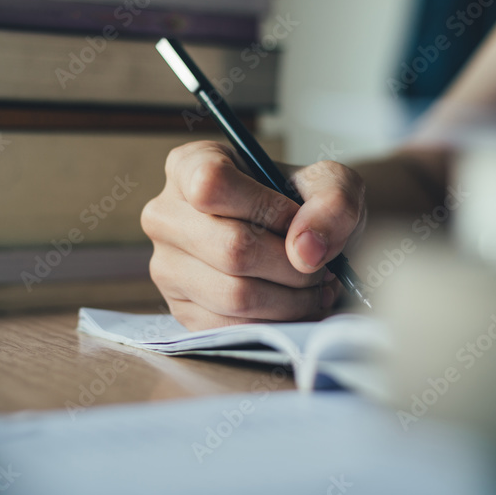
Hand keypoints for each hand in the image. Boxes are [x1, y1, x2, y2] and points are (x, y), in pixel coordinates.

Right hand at [141, 141, 365, 329]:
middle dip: (292, 266)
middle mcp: (165, 215)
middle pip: (231, 249)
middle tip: (321, 267)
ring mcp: (166, 266)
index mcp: (189, 166)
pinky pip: (232, 328)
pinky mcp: (179, 310)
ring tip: (313, 287)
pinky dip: (276, 322)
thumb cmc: (303, 205)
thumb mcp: (330, 184)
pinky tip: (294, 305)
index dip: (266, 207)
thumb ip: (331, 202)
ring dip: (291, 299)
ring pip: (235, 295)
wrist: (297, 244)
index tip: (296, 218)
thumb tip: (305, 250)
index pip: (211, 184)